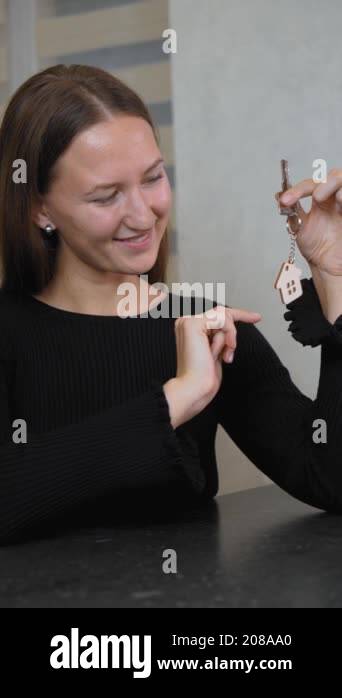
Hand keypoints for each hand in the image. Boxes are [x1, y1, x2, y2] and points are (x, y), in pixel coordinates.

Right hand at [163, 305, 260, 427]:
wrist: (195, 387)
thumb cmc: (204, 377)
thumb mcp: (217, 352)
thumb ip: (220, 337)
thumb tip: (231, 327)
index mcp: (190, 330)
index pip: (217, 315)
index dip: (239, 314)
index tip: (256, 317)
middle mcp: (186, 323)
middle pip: (222, 314)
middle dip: (232, 332)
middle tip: (230, 353)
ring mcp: (187, 321)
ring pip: (224, 317)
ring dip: (229, 339)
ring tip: (223, 357)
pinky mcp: (193, 323)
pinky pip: (222, 320)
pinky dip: (227, 335)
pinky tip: (221, 352)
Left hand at [277, 168, 341, 276]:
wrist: (328, 264)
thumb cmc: (317, 247)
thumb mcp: (300, 227)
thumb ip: (292, 211)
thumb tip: (279, 196)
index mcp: (321, 199)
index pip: (310, 185)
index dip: (297, 191)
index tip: (286, 201)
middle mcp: (334, 198)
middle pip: (333, 175)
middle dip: (324, 183)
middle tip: (317, 197)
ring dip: (336, 185)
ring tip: (334, 198)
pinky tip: (341, 203)